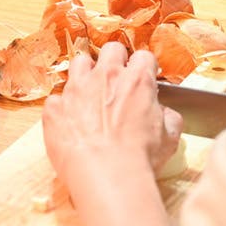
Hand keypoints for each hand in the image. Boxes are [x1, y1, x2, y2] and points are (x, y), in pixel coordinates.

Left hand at [42, 41, 183, 187]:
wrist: (106, 175)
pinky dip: (63, 107)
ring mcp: (76, 89)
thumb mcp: (170, 137)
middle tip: (116, 80)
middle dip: (115, 60)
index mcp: (136, 81)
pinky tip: (70, 121)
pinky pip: (56, 98)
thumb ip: (169, 117)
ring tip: (90, 93)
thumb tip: (163, 112)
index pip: (143, 56)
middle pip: (111, 50)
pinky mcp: (55, 107)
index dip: (144, 67)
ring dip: (85, 74)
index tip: (142, 77)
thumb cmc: (139, 157)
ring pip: (79, 63)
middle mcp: (104, 77)